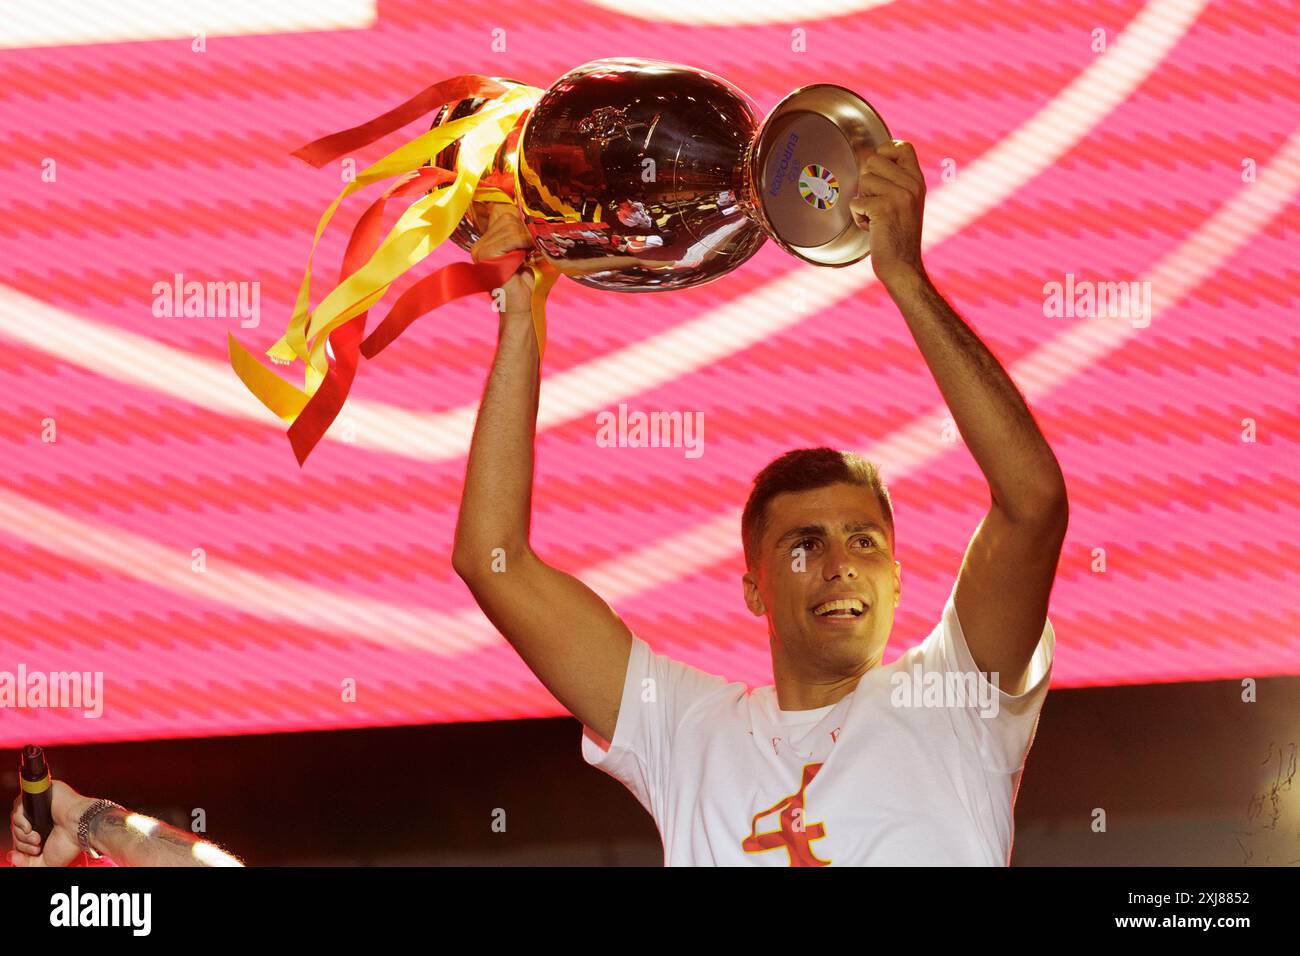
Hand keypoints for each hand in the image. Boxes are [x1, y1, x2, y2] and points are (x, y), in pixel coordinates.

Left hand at [9, 780, 94, 866]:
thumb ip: (27, 863)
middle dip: (22, 842)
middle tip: (37, 844)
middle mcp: (40, 819)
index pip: (20, 838)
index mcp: (42, 831)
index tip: (33, 852)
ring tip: (36, 837)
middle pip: (16, 829)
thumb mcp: (45, 862)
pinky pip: (20, 804)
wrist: (80, 827)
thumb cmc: (71, 842)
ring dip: (21, 833)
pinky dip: (21, 819)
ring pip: (16, 818)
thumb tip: (12, 856)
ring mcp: (39, 807)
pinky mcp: (40, 794)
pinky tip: (30, 826)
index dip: (21, 846)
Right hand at [470, 201, 535, 313]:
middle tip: (532, 250)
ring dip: (527, 239)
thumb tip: (542, 210)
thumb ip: (530, 230)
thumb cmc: (530, 281)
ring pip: (510, 225)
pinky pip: (511, 237)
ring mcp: (480, 248)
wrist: (523, 307)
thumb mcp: (532, 250)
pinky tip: (526, 257)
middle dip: (526, 230)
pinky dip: (524, 244)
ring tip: (529, 256)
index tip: (531, 234)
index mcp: (489, 239)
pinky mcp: (485, 255)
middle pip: (507, 215)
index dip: (520, 216)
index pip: (502, 209)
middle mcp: (481, 242)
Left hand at [849, 140, 926, 288]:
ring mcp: (900, 196)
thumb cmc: (897, 235)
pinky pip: (856, 202)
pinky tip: (872, 228)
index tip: (879, 172)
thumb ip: (894, 180)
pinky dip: (858, 217)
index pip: (902, 146)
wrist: (902, 266)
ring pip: (863, 180)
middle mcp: (912, 184)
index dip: (884, 152)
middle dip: (867, 182)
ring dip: (862, 201)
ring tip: (876, 218)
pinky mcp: (884, 208)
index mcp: (918, 180)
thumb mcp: (905, 201)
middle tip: (877, 203)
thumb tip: (868, 159)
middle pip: (873, 160)